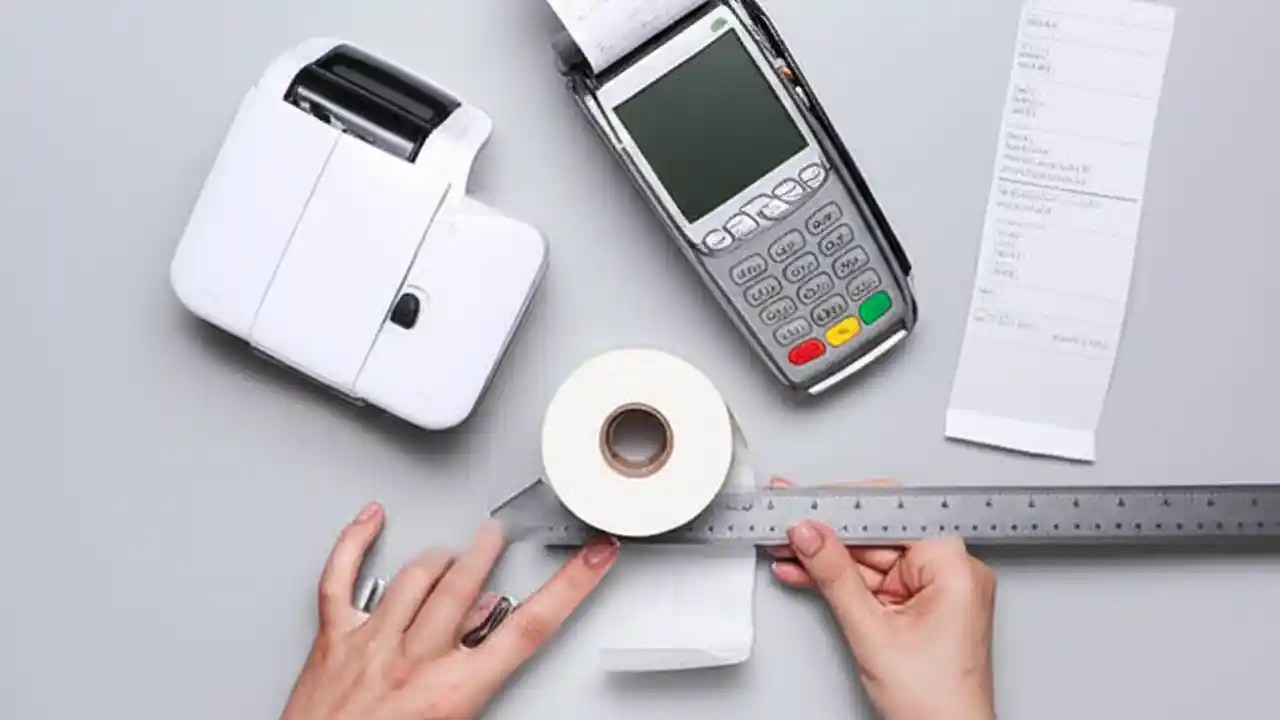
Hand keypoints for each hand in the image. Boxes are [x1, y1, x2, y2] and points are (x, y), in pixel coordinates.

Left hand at [281, 503, 620, 719]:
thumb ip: (475, 683)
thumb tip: (488, 640)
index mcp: (455, 691)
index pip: (530, 626)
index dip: (570, 586)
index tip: (593, 558)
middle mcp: (416, 660)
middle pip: (468, 584)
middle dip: (489, 550)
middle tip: (504, 532)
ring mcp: (372, 644)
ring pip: (417, 576)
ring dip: (443, 555)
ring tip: (457, 548)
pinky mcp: (332, 639)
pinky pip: (338, 579)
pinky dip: (353, 543)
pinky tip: (368, 521)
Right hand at [769, 480, 995, 719]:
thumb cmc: (935, 701)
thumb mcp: (870, 630)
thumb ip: (834, 575)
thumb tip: (810, 534)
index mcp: (953, 566)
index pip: (892, 513)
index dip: (843, 505)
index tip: (808, 502)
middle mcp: (952, 571)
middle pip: (878, 536)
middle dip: (829, 535)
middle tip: (787, 525)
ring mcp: (937, 589)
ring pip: (871, 558)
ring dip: (828, 559)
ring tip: (787, 549)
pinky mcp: (921, 605)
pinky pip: (876, 581)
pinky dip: (844, 581)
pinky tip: (807, 572)